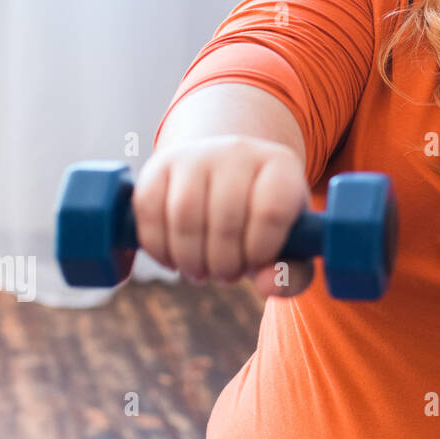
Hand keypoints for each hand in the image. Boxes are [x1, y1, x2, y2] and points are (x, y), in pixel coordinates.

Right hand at [132, 135, 314, 297]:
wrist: (224, 176)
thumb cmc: (260, 219)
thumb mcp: (288, 244)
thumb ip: (290, 274)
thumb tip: (268, 287)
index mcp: (281, 166)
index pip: (272, 211)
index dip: (261, 249)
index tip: (255, 262)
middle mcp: (239, 151)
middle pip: (225, 218)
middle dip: (224, 263)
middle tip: (226, 274)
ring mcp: (196, 154)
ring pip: (184, 216)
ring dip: (191, 259)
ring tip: (201, 270)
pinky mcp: (159, 164)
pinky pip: (149, 211)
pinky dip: (158, 247)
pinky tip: (174, 259)